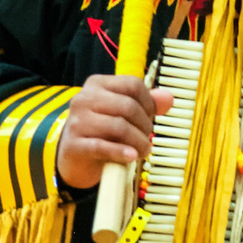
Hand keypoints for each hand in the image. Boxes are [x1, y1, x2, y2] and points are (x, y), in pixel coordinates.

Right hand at [56, 75, 173, 189]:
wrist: (74, 158)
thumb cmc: (102, 131)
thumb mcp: (123, 114)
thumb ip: (146, 105)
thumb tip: (168, 98)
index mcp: (97, 84)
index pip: (132, 84)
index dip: (149, 102)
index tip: (151, 117)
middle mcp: (84, 98)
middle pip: (127, 106)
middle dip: (144, 125)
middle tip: (147, 139)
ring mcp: (76, 121)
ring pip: (118, 127)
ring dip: (137, 142)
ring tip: (143, 150)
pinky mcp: (73, 145)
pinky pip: (102, 147)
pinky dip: (121, 152)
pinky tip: (131, 156)